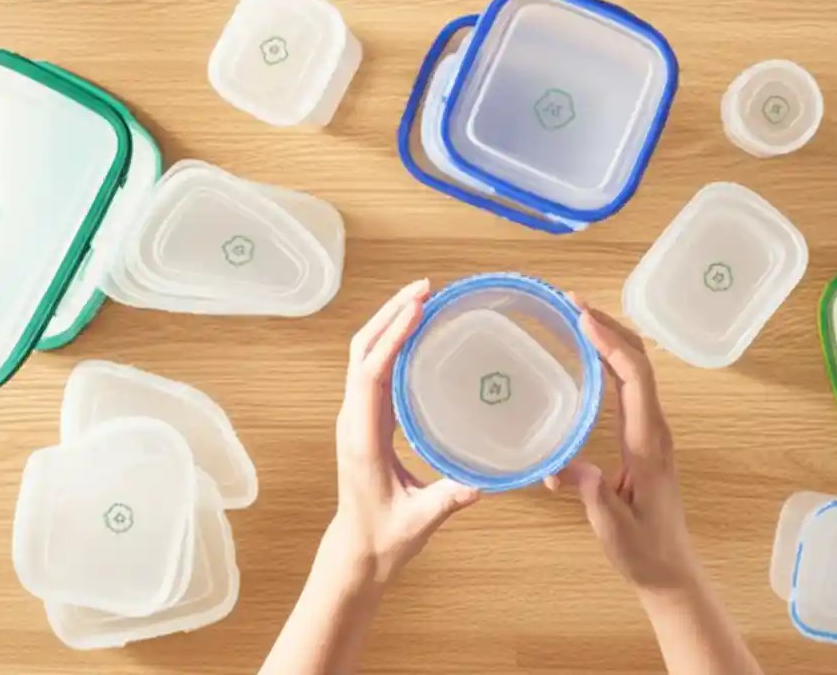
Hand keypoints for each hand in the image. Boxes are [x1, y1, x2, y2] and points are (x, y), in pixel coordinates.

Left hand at [326, 279, 480, 584]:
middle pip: (363, 350)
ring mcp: (357, 417)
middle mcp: (354, 419)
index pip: (370, 372)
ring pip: (366, 355)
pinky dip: (394, 343)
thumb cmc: (385, 536)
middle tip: (427, 287)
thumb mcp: (418, 520)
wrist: (358, 550)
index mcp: (361, 437)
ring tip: (424, 297)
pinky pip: (375, 369)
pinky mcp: (367, 419)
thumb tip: (482, 483)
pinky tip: (420, 333)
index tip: (417, 305)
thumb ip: (448, 500)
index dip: (392, 335)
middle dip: (391, 313)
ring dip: (390, 322)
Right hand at [546, 301, 700, 593]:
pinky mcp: (643, 439)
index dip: (610, 343)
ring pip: (636, 371)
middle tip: (572, 302)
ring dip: (610, 339)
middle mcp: (654, 430)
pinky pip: (629, 388)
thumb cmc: (643, 551)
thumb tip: (564, 468)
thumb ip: (592, 496)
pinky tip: (588, 356)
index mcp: (648, 444)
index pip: (635, 379)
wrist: (669, 570)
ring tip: (577, 316)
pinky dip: (610, 362)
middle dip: (609, 327)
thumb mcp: (612, 528)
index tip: (582, 317)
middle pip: (639, 362)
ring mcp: (650, 432)